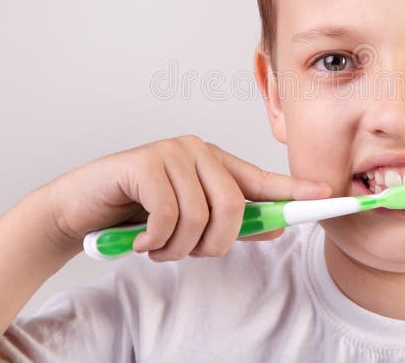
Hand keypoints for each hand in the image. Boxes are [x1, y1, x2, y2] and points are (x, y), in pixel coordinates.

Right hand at [41, 135, 331, 260]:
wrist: (79, 211)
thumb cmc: (136, 215)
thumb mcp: (188, 222)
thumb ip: (229, 222)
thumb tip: (275, 226)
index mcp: (213, 163)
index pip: (261, 179)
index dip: (293, 191)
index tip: (326, 196)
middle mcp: (196, 152)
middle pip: (234, 206)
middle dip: (214, 244)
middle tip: (186, 252)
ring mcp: (170, 153)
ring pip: (200, 216)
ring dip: (178, 248)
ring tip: (158, 246)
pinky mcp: (143, 163)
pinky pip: (169, 215)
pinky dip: (156, 240)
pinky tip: (140, 240)